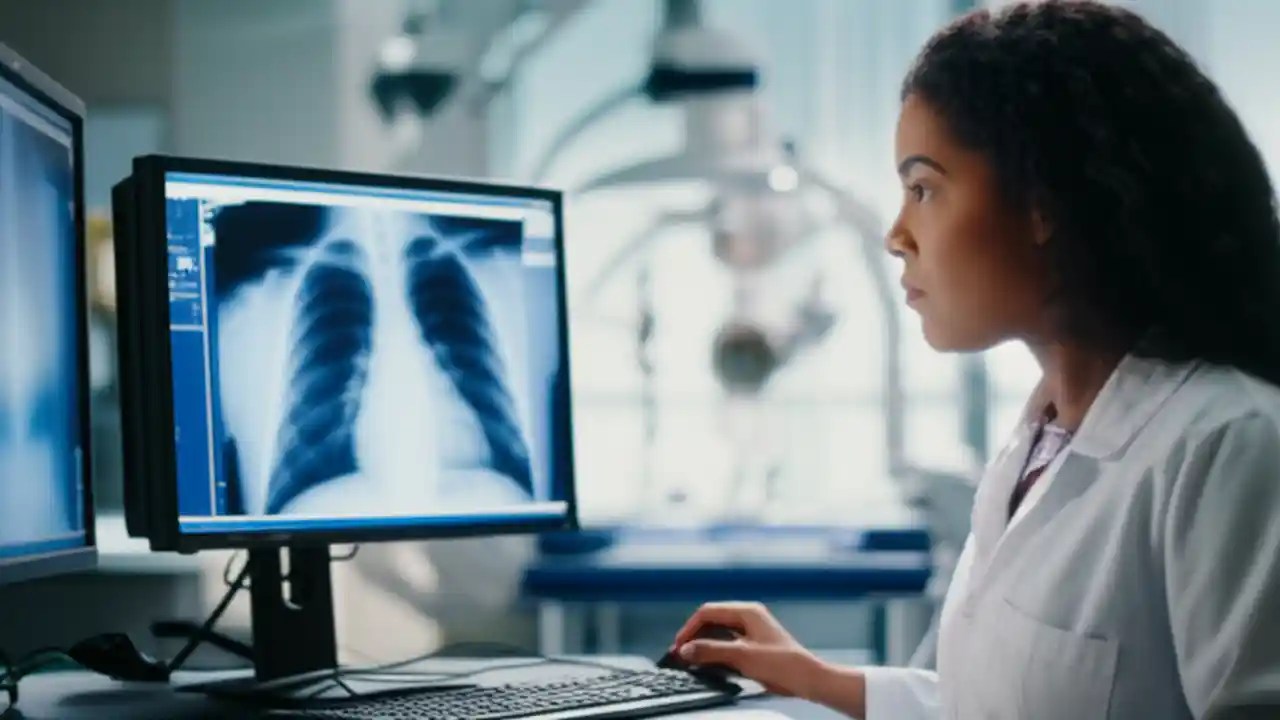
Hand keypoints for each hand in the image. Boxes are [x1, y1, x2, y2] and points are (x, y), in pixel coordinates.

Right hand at [671, 601, 826, 698]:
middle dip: (695, 635)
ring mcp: (751, 630)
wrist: (806, 678)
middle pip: (712, 620)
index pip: (708, 612)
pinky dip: (715, 651)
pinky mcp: (753, 644)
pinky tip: (709, 662)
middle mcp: (748, 616)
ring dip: (704, 644)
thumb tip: (686, 649)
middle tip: (682, 652)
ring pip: (719, 632)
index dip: (690, 628)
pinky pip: (728, 643)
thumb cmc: (782, 663)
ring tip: (691, 658)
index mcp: (746, 611)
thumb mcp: (741, 656)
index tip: (679, 644)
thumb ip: (711, 651)